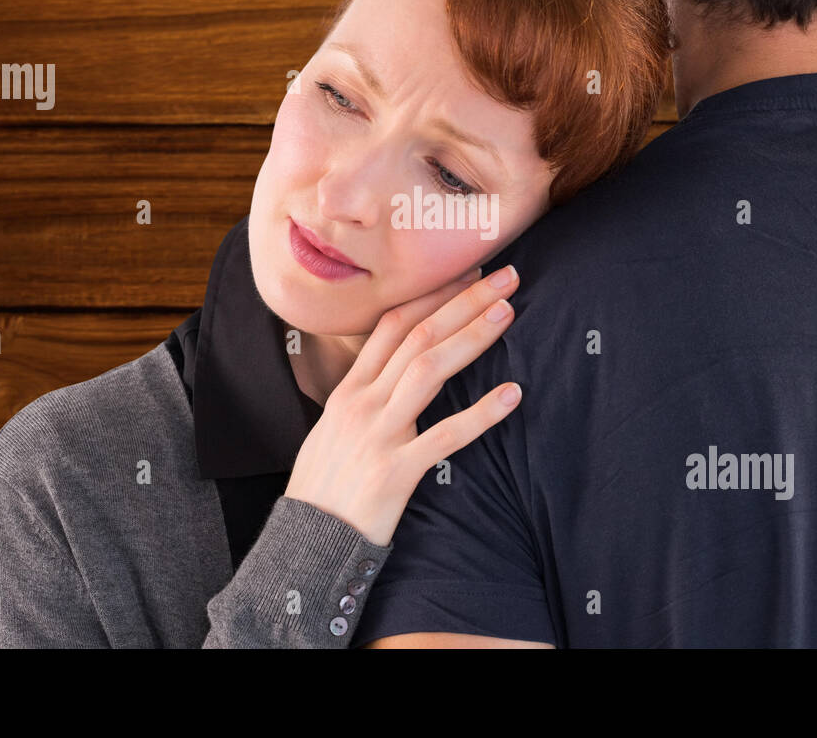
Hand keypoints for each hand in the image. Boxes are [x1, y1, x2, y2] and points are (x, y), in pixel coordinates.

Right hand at [285, 264, 522, 545]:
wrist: (304, 543)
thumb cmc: (324, 487)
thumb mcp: (334, 430)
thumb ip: (365, 398)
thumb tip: (394, 371)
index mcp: (348, 391)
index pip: (393, 325)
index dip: (433, 294)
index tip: (467, 273)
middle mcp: (362, 403)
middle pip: (417, 336)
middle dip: (463, 301)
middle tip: (505, 277)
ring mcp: (378, 435)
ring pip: (429, 370)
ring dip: (471, 337)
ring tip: (508, 313)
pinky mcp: (395, 471)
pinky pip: (445, 437)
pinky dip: (481, 415)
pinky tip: (512, 396)